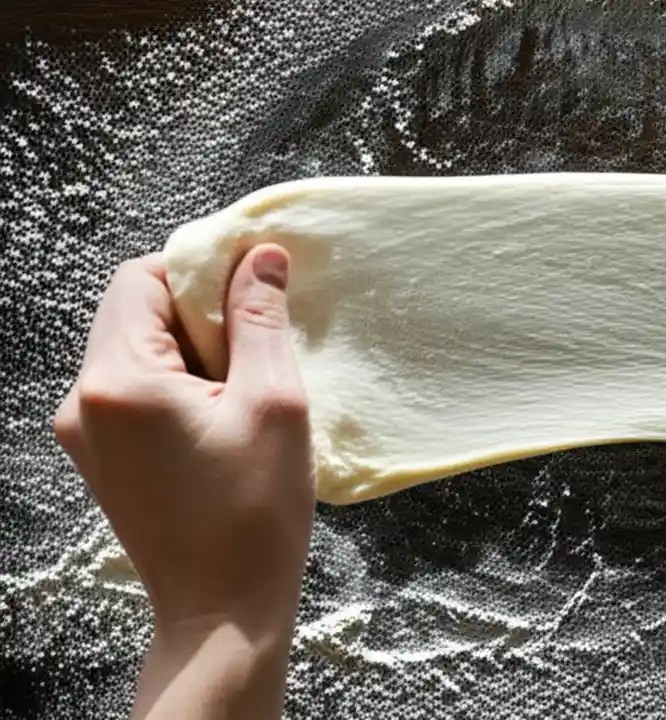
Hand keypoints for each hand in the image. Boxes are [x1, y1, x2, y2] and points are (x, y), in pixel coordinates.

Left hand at [54, 245, 312, 718]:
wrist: (222, 612)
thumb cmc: (254, 514)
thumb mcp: (273, 402)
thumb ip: (261, 319)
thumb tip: (260, 254)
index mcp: (118, 380)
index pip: (142, 278)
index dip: (201, 271)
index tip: (255, 292)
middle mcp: (82, 400)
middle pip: (134, 313)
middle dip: (199, 315)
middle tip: (258, 349)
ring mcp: (84, 432)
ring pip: (136, 351)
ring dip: (192, 352)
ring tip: (243, 392)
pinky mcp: (99, 458)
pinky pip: (133, 391)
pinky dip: (178, 386)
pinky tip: (221, 419)